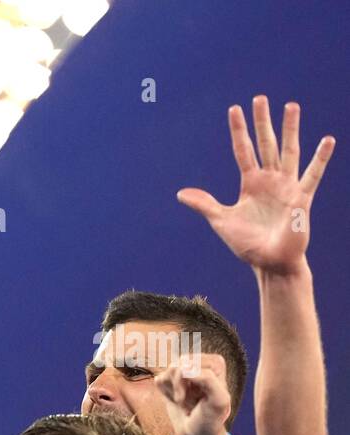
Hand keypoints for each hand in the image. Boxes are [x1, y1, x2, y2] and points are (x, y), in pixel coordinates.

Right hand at [155, 359, 230, 434]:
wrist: (196, 434)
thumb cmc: (210, 418)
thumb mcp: (218, 400)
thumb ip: (208, 379)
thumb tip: (185, 368)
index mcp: (215, 365)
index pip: (194, 362)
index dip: (192, 380)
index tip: (197, 396)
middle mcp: (200, 365)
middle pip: (179, 364)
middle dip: (179, 385)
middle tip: (186, 401)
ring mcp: (184, 373)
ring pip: (168, 371)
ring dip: (172, 390)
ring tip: (182, 402)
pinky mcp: (170, 382)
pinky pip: (159, 379)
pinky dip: (164, 392)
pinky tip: (175, 401)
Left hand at [178, 98, 334, 276]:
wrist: (269, 262)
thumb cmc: (247, 244)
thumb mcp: (222, 221)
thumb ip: (205, 204)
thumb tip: (181, 193)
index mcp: (250, 184)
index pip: (243, 151)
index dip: (238, 131)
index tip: (234, 109)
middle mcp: (270, 180)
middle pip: (265, 144)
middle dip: (262, 122)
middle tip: (259, 98)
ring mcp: (287, 187)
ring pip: (288, 151)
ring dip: (289, 129)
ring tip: (291, 106)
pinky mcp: (301, 198)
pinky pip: (312, 175)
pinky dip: (320, 159)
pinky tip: (327, 140)